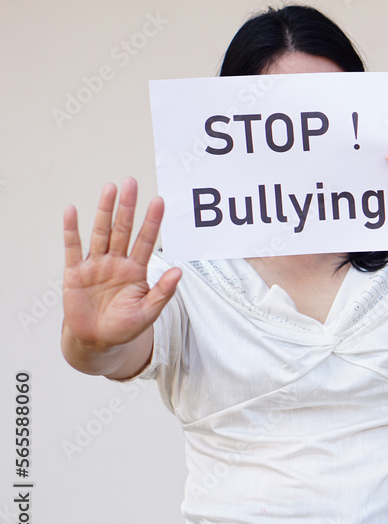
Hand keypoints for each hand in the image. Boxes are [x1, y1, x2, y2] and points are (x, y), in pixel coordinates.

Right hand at [62, 177, 180, 350]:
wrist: (97, 341)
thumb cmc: (124, 327)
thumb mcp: (148, 312)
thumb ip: (163, 292)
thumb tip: (179, 272)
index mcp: (136, 270)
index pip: (146, 240)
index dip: (152, 222)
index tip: (159, 201)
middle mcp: (117, 262)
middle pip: (123, 229)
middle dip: (128, 207)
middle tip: (131, 183)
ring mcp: (96, 265)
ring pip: (101, 232)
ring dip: (105, 211)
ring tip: (110, 188)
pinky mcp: (75, 273)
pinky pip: (73, 248)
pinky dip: (71, 230)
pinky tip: (72, 211)